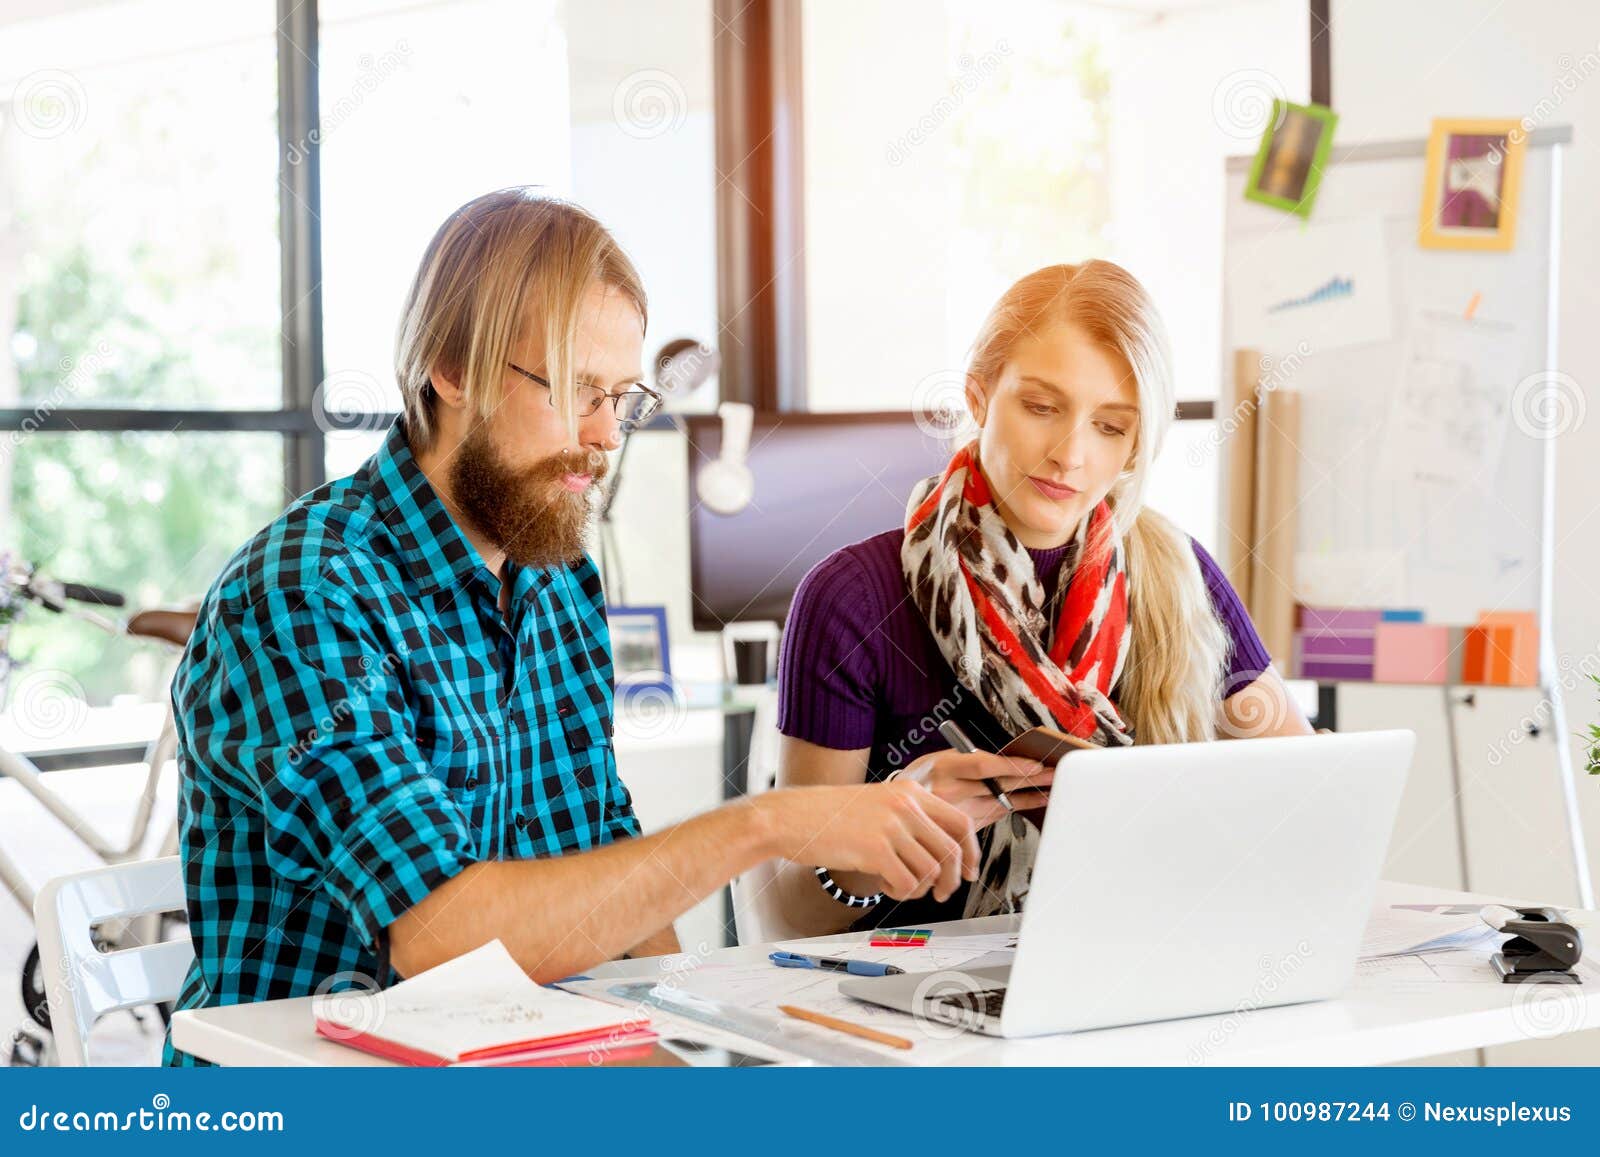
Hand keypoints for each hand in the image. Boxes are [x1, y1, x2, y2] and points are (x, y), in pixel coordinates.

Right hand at [754, 780, 979, 902]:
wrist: (790, 817)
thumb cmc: (827, 815)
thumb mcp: (877, 804)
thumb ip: (909, 820)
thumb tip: (941, 853)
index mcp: (910, 792)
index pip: (960, 823)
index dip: (971, 853)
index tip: (969, 871)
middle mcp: (905, 806)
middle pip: (952, 851)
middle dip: (952, 880)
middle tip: (940, 893)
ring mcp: (891, 827)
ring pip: (930, 871)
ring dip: (919, 888)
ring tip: (899, 883)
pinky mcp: (875, 850)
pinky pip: (907, 883)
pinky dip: (900, 892)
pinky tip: (884, 884)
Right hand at [898, 749, 1052, 830]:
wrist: (887, 811)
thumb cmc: (917, 781)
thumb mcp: (937, 762)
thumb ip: (967, 763)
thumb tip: (1009, 759)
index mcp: (941, 766)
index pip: (980, 765)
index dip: (1010, 766)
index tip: (1035, 764)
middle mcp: (946, 791)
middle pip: (996, 785)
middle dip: (1029, 780)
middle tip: (1054, 773)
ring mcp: (951, 813)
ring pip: (998, 804)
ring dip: (1027, 796)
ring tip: (1050, 788)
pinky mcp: (958, 830)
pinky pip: (992, 819)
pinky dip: (1016, 807)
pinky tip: (1032, 802)